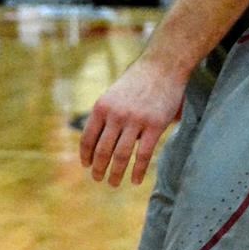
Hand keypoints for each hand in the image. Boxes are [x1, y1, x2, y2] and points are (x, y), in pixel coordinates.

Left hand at [81, 55, 186, 185]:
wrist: (162, 66)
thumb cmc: (137, 81)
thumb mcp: (114, 95)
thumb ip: (107, 116)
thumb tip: (100, 141)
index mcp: (101, 107)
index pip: (87, 138)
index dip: (86, 154)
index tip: (86, 165)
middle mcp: (115, 115)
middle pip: (102, 150)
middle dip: (98, 167)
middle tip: (97, 179)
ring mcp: (135, 121)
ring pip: (121, 155)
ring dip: (115, 172)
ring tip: (113, 183)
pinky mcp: (155, 126)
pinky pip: (143, 154)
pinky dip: (138, 170)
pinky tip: (136, 180)